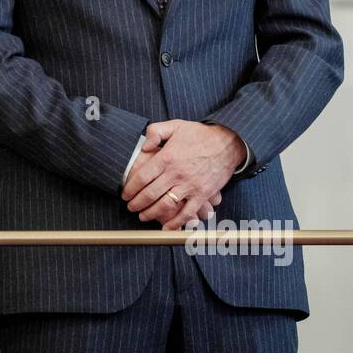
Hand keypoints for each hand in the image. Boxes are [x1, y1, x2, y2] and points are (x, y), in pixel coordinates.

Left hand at [122, 120, 243, 228]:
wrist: (228, 142)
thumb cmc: (200, 134)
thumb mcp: (175, 126)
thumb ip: (155, 132)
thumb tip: (144, 147)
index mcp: (167, 158)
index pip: (142, 177)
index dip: (130, 189)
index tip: (125, 195)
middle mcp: (176, 174)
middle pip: (150, 194)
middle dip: (137, 204)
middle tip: (131, 208)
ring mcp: (190, 185)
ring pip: (165, 205)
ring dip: (151, 213)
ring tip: (143, 216)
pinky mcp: (203, 194)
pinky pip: (187, 212)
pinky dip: (176, 222)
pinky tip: (167, 227)